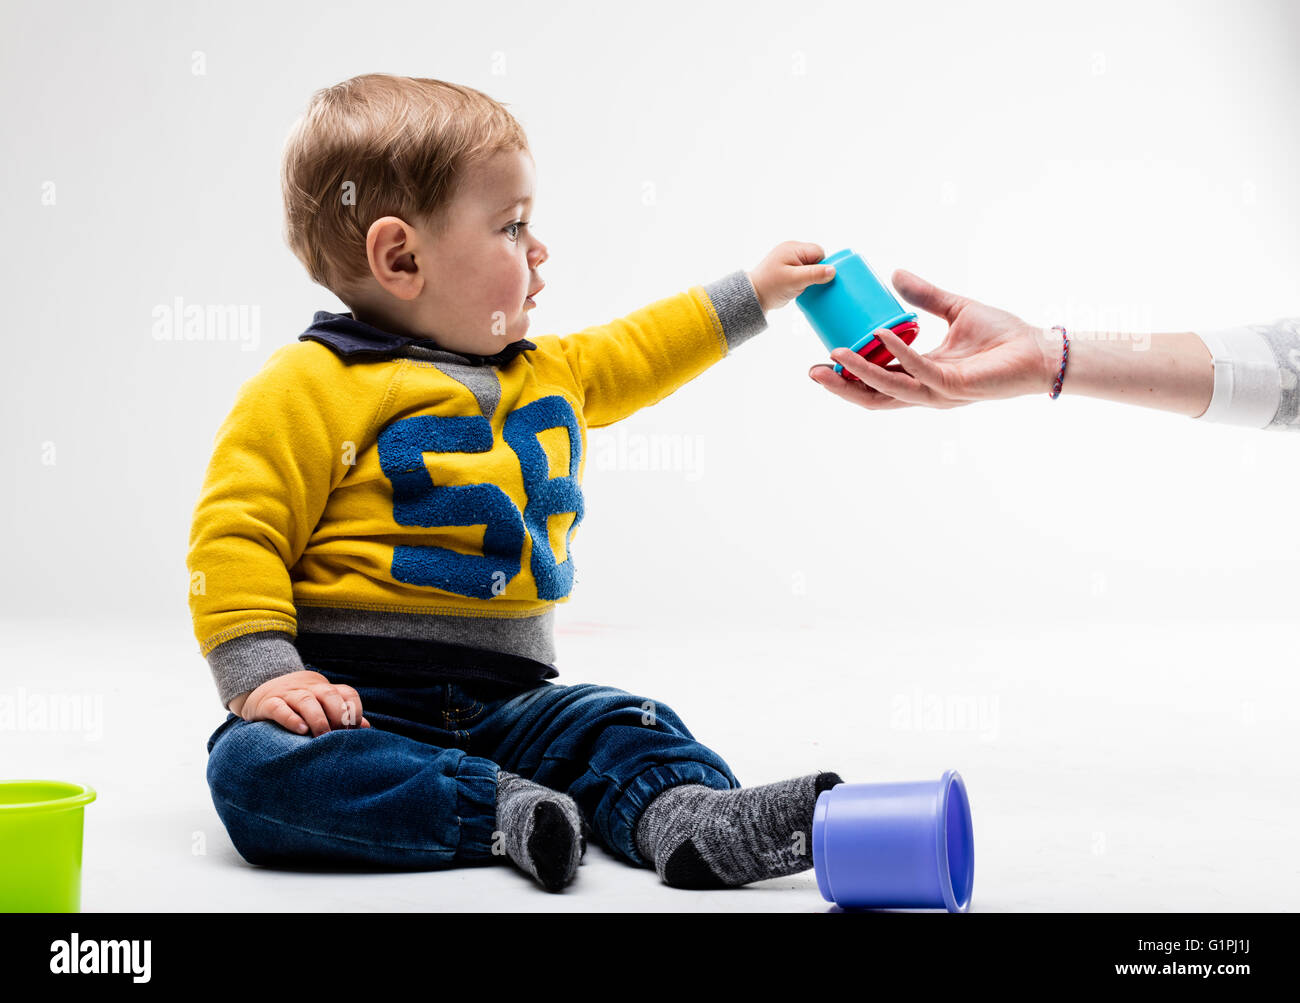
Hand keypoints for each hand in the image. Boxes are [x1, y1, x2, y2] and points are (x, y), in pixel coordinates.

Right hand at [233, 669, 370, 736]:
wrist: (261, 692)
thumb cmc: (300, 706)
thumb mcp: (321, 706)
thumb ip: (342, 715)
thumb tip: (366, 727)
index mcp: (325, 690)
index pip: (347, 692)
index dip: (354, 709)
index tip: (354, 728)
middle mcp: (308, 689)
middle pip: (328, 695)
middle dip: (337, 715)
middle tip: (338, 735)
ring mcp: (288, 694)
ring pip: (306, 700)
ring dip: (317, 719)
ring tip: (321, 736)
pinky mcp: (268, 703)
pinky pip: (280, 708)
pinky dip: (291, 718)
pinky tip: (301, 730)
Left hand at [747, 241, 836, 312]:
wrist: (753, 297)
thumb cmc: (770, 287)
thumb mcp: (794, 281)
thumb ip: (814, 274)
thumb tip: (833, 270)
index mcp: (793, 248)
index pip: (818, 252)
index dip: (822, 265)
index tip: (817, 279)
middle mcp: (792, 251)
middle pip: (816, 259)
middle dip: (816, 272)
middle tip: (808, 284)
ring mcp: (790, 260)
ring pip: (811, 266)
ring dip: (811, 277)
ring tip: (802, 286)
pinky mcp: (789, 270)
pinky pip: (804, 272)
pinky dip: (805, 280)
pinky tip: (801, 288)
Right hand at [807, 268, 1056, 409]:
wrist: (1038, 350)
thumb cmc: (1003, 337)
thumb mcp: (955, 309)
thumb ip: (924, 296)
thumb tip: (895, 275)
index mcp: (921, 376)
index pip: (876, 382)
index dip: (847, 376)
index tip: (822, 359)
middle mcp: (926, 389)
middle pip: (873, 396)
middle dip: (841, 386)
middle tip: (813, 371)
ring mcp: (939, 391)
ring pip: (889, 390)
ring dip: (859, 374)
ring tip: (835, 355)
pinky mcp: (955, 385)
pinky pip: (919, 370)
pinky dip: (898, 355)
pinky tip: (881, 335)